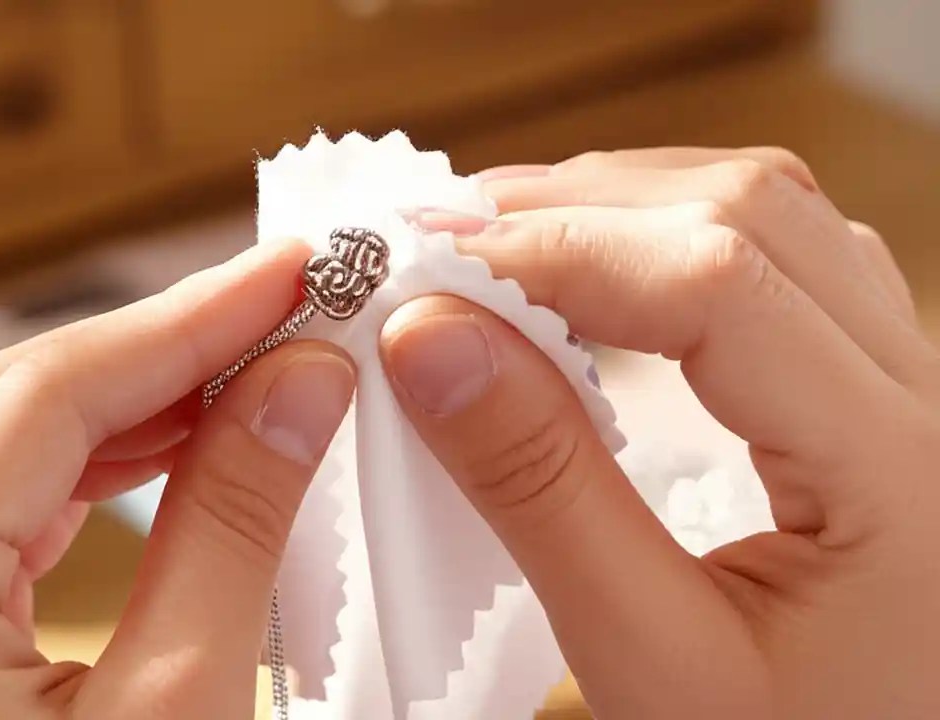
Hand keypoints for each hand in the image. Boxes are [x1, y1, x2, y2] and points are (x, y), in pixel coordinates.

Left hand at [0, 241, 355, 719]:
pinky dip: (68, 483)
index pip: (43, 401)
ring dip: (106, 411)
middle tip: (263, 318)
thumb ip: (232, 530)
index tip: (282, 276)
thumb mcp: (180, 719)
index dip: (179, 323)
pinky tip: (155, 462)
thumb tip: (294, 386)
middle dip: (139, 352)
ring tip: (229, 379)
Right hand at [387, 148, 938, 718]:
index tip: (428, 271)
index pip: (719, 282)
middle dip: (576, 209)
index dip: (557, 253)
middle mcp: (928, 397)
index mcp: (900, 467)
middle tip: (440, 242)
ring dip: (620, 206)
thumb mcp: (652, 659)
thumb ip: (542, 491)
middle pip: (749, 214)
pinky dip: (665, 235)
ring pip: (769, 214)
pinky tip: (594, 267)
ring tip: (496, 243)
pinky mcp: (869, 391)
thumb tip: (428, 337)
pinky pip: (778, 257)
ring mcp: (909, 383)